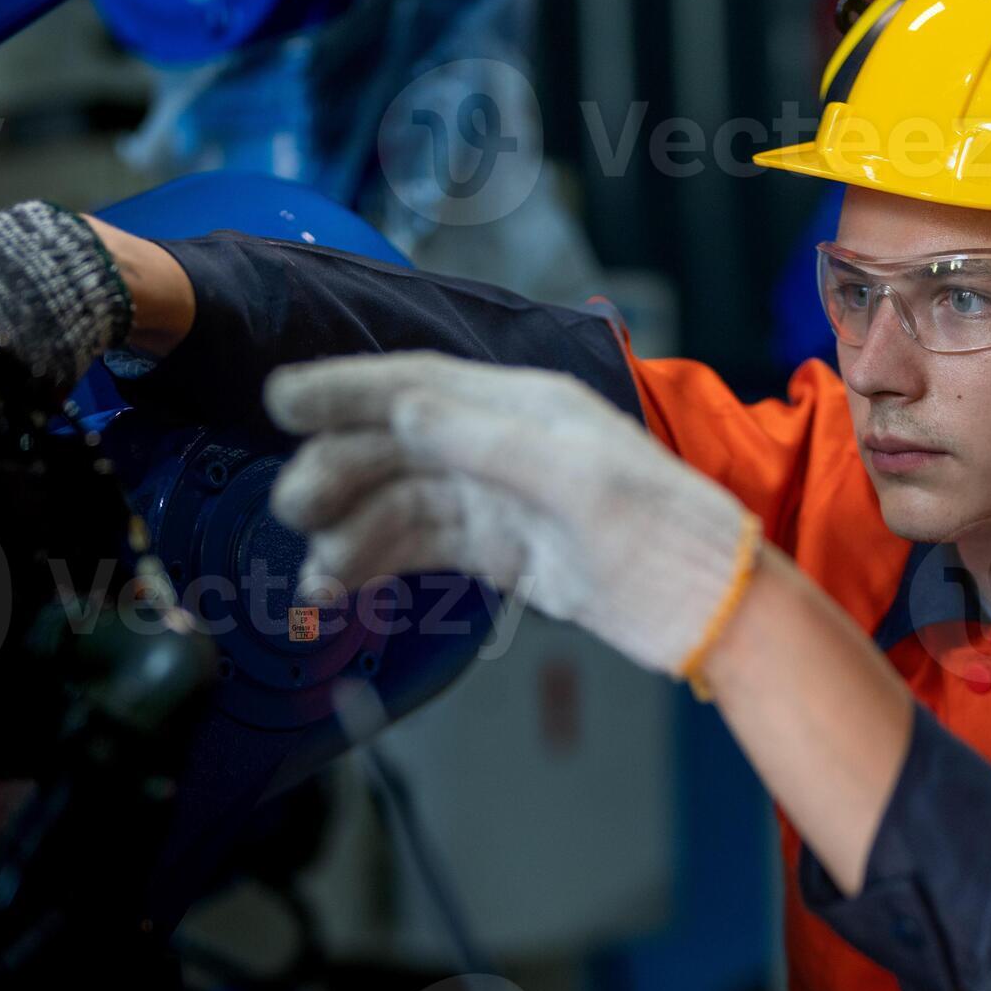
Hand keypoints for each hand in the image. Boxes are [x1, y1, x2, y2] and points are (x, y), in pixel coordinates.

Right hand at [265, 355, 759, 679]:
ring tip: (316, 577)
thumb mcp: (578, 480)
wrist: (710, 606)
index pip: (417, 385)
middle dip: (338, 470)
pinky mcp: (499, 550)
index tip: (280, 401)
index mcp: (525, 404)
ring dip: (350, 532)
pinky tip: (340, 584)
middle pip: (398, 444)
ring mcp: (498, 497)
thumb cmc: (662, 531)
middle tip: (292, 505)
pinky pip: (421, 545)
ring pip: (401, 501)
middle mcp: (504, 442)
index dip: (346, 390)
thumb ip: (487, 441)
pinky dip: (375, 562)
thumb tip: (402, 410)